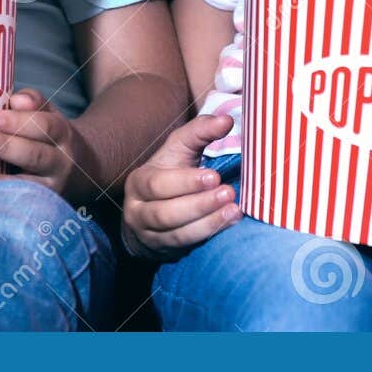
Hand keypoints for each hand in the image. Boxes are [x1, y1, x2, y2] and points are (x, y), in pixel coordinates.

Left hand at [0, 88, 90, 197]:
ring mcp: (52, 188)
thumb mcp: (50, 115)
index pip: (43, 126)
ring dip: (0, 181)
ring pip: (28, 185)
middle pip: (35, 155)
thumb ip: (33, 103)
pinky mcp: (42, 208)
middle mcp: (60, 163)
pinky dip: (1, 203)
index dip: (18, 121)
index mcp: (61, 134)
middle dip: (6, 146)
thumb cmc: (52, 138)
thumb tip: (16, 99)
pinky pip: (21, 207)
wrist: (84, 170)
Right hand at [121, 113, 240, 257]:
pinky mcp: (164, 251)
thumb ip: (199, 132)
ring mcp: (149, 235)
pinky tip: (228, 223)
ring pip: (176, 234)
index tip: (214, 177)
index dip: (185, 182)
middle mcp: (138, 211)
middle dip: (199, 204)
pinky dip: (208, 235)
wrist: (151, 212)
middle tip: (228, 193)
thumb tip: (226, 120)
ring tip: (234, 211)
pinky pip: (185, 247)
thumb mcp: (179, 149)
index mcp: (140, 182)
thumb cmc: (171, 173)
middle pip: (165, 212)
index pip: (158, 184)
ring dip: (207, 223)